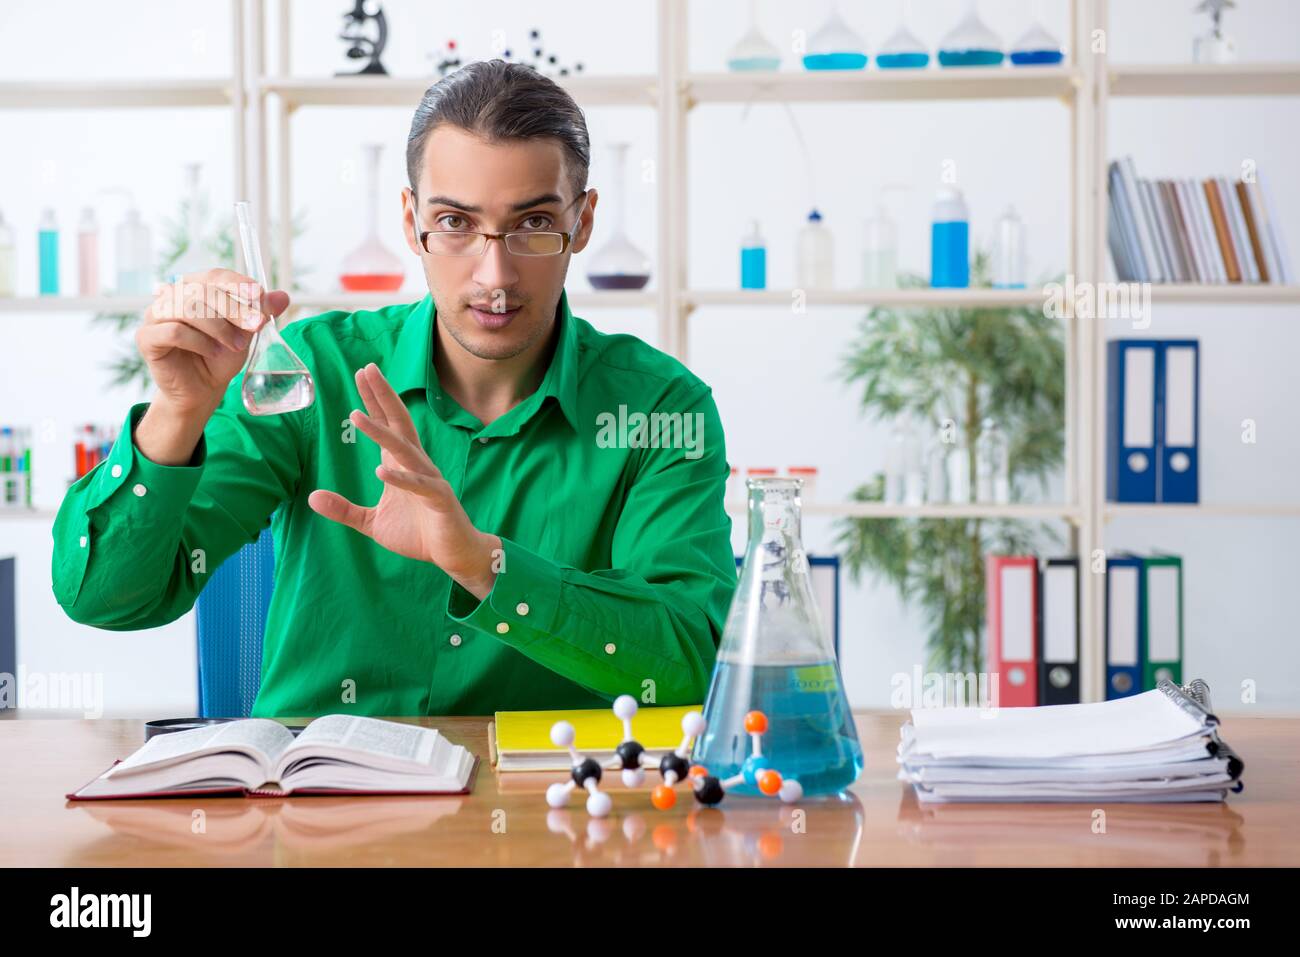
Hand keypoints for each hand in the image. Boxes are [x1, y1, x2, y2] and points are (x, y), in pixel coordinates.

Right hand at [137, 269, 289, 416]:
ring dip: (218, 326)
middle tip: (255, 326)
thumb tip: (283, 296)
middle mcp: (171, 297)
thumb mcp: (245, 333)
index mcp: (194, 289)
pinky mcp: (146, 337)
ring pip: (187, 307)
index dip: (237, 283)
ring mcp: (155, 315)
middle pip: (202, 290)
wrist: (202, 389)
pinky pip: (173, 331)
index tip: (259, 294)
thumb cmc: (220, 356)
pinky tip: (211, 352)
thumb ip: (259, 313)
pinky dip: (198, 341)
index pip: (214, 276)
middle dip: (234, 308)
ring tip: (235, 345)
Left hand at [307, 363, 501, 597]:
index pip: (387, 425)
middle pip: (398, 424)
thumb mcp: (372, 523)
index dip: (373, 400)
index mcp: (401, 465)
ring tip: (357, 415)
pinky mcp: (439, 500)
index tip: (361, 374)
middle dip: (382, 396)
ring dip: (380, 433)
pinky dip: (401, 479)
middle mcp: (416, 465)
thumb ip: (344, 510)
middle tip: (366, 369)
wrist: (454, 554)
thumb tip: (312, 498)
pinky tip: (381, 471)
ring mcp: (429, 481)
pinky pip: (419, 486)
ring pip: (404, 450)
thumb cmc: (418, 534)